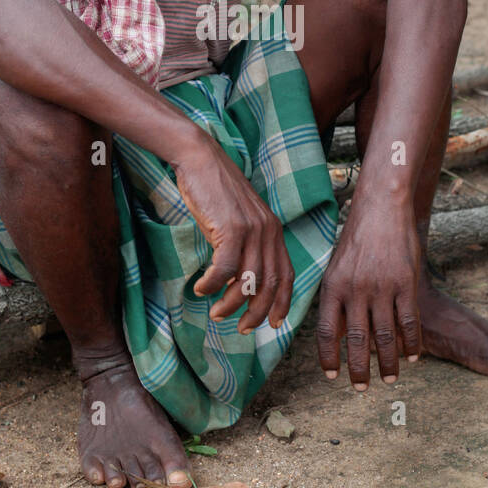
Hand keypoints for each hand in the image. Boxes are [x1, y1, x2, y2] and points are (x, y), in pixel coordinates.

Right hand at [173, 134, 293, 333]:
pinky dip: (212, 284)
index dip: (282, 303)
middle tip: (242, 329)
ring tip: (217, 313)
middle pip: (270, 284)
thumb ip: (247, 243)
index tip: (273, 323)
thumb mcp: (239, 218)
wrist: (201, 158)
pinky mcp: (230, 227)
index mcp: (273, 230)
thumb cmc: (215, 190)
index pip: (286, 275)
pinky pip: (224, 268)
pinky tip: (201, 289)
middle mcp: (268, 231)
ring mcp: (251, 229)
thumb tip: (241, 279)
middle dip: (257, 313)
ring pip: (247, 281)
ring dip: (231, 304)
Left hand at [317, 200, 421, 386]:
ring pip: (385, 337)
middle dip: (359, 370)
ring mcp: (381, 288)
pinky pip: (409, 323)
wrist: (381, 208)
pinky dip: (412, 344)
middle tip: (362, 388)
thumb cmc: (358, 239)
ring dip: (388, 363)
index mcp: (333, 287)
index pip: (327, 332)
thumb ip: (337, 299)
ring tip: (390, 378)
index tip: (332, 375)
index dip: (329, 357)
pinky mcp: (405, 284)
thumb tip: (341, 335)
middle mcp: (355, 290)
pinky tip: (413, 356)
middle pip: (357, 341)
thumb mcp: (337, 266)